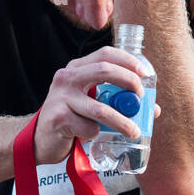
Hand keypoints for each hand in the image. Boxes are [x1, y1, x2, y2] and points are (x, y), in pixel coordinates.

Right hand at [33, 46, 154, 164]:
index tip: (146, 74)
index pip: (105, 54)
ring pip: (100, 108)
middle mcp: (67, 78)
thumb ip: (116, 102)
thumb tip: (152, 109)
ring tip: (134, 131)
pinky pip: (88, 127)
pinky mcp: (58, 118)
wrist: (41, 140)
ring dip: (122, 121)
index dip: (128, 61)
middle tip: (141, 98)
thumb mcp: (90, 103)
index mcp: (77, 69)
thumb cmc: (71, 119)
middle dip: (129, 82)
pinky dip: (97, 133)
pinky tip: (94, 136)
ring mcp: (60, 98)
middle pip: (104, 71)